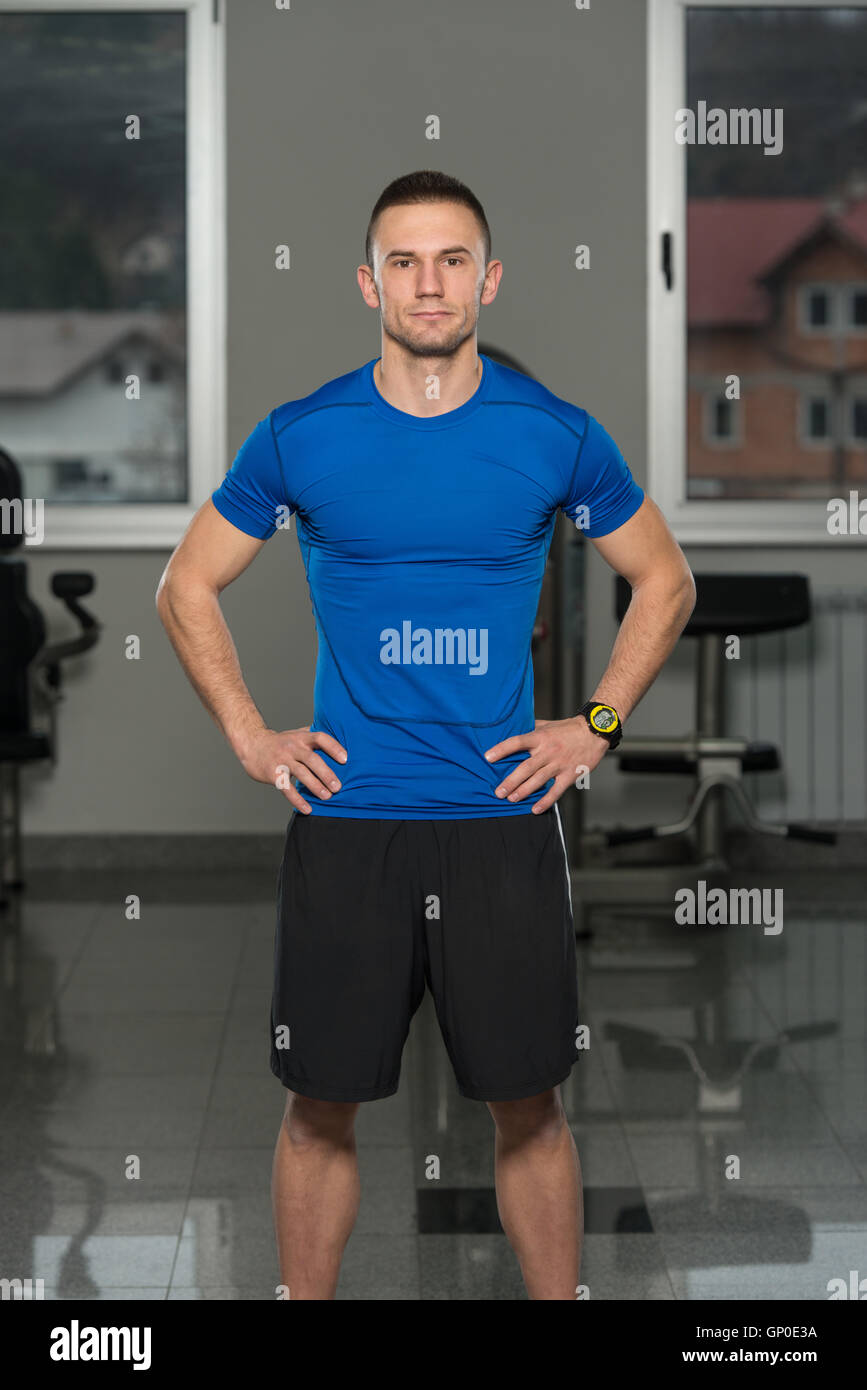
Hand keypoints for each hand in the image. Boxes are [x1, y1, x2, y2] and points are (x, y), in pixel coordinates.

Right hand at [237, 726, 346, 813]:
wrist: (252, 745)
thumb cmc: (280, 742)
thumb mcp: (296, 734)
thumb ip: (314, 736)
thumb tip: (340, 738)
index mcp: (301, 737)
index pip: (320, 738)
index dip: (333, 747)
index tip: (345, 759)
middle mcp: (292, 746)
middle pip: (312, 759)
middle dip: (326, 773)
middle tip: (338, 787)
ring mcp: (281, 760)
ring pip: (301, 773)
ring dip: (315, 786)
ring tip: (327, 797)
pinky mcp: (272, 773)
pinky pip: (286, 788)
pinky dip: (298, 800)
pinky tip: (307, 809)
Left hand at [484, 715, 607, 813]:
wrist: (594, 731)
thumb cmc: (568, 728)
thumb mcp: (547, 724)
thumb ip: (530, 729)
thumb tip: (512, 729)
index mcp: (540, 737)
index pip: (516, 742)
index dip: (501, 749)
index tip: (488, 757)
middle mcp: (548, 751)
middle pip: (525, 768)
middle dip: (510, 781)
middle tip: (498, 792)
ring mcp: (559, 764)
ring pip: (538, 780)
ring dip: (523, 791)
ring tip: (511, 799)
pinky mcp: (570, 775)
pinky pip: (556, 791)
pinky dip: (545, 801)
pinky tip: (535, 809)